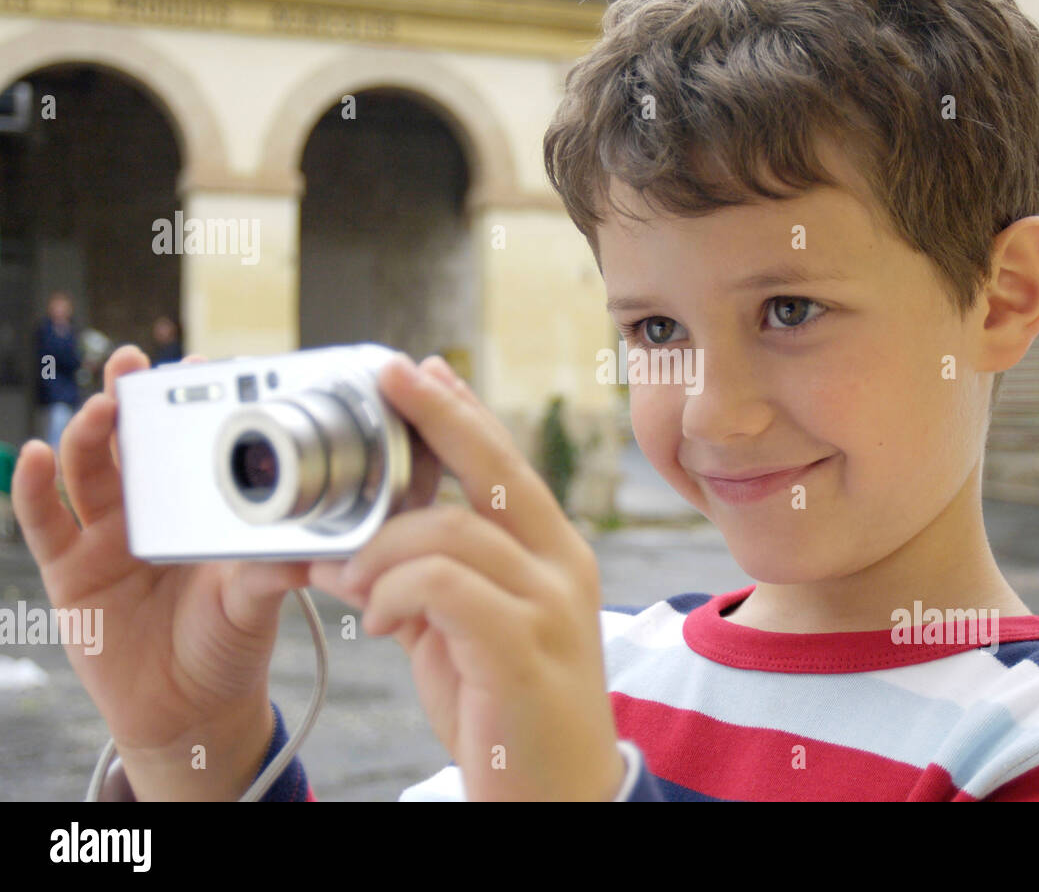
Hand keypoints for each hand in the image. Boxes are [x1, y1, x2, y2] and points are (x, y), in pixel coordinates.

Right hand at [12, 346, 338, 798]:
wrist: (192, 710)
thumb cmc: (230, 644)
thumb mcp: (255, 602)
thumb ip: (270, 572)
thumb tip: (306, 552)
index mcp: (198, 508)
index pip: (189, 443)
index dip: (189, 404)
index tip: (200, 365)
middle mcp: (151, 512)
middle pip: (131, 443)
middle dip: (128, 400)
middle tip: (135, 369)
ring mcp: (106, 538)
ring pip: (88, 471)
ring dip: (88, 435)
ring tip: (99, 410)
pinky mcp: (70, 571)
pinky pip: (45, 523)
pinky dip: (33, 488)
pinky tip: (34, 457)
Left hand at [310, 354, 625, 801]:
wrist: (557, 799)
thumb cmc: (510, 713)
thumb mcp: (471, 632)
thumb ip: (438, 581)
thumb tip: (373, 546)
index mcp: (554, 554)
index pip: (505, 466)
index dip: (461, 414)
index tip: (421, 371)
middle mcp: (562, 566)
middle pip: (495, 469)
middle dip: (438, 415)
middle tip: (388, 378)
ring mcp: (550, 605)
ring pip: (453, 530)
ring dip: (383, 546)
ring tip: (345, 573)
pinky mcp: (524, 649)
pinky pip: (446, 587)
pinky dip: (396, 591)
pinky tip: (379, 617)